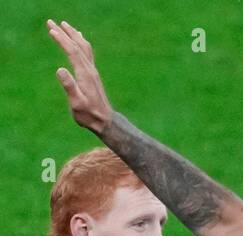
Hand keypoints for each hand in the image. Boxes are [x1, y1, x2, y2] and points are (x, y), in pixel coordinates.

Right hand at [47, 20, 113, 135]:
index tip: (51, 30)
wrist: (104, 121)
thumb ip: (69, 86)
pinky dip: (81, 43)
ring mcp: (93, 72)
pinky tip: (79, 40)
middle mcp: (90, 70)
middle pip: (78, 46)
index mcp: (85, 74)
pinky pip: (88, 54)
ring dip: (74, 35)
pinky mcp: (93, 75)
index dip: (62, 40)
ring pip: (84, 48)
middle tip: (51, 22)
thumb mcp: (77, 103)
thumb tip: (60, 69)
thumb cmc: (89, 114)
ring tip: (64, 25)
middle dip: (65, 33)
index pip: (73, 52)